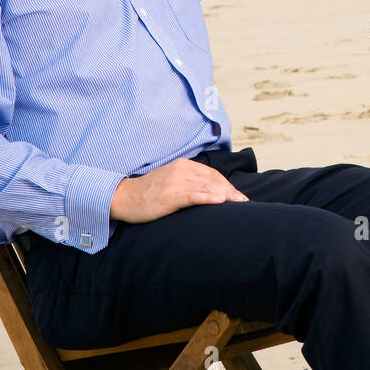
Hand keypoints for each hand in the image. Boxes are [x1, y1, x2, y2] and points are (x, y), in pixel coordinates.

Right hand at [109, 155, 248, 223]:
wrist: (125, 198)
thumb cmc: (149, 192)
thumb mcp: (170, 180)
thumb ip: (188, 181)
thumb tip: (208, 190)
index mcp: (183, 165)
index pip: (212, 174)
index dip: (227, 185)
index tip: (238, 196)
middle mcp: (181, 170)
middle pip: (213, 180)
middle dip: (231, 191)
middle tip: (243, 202)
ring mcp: (175, 183)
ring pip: (207, 187)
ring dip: (225, 195)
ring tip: (238, 204)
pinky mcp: (170, 196)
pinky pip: (193, 195)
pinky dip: (208, 197)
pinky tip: (220, 201)